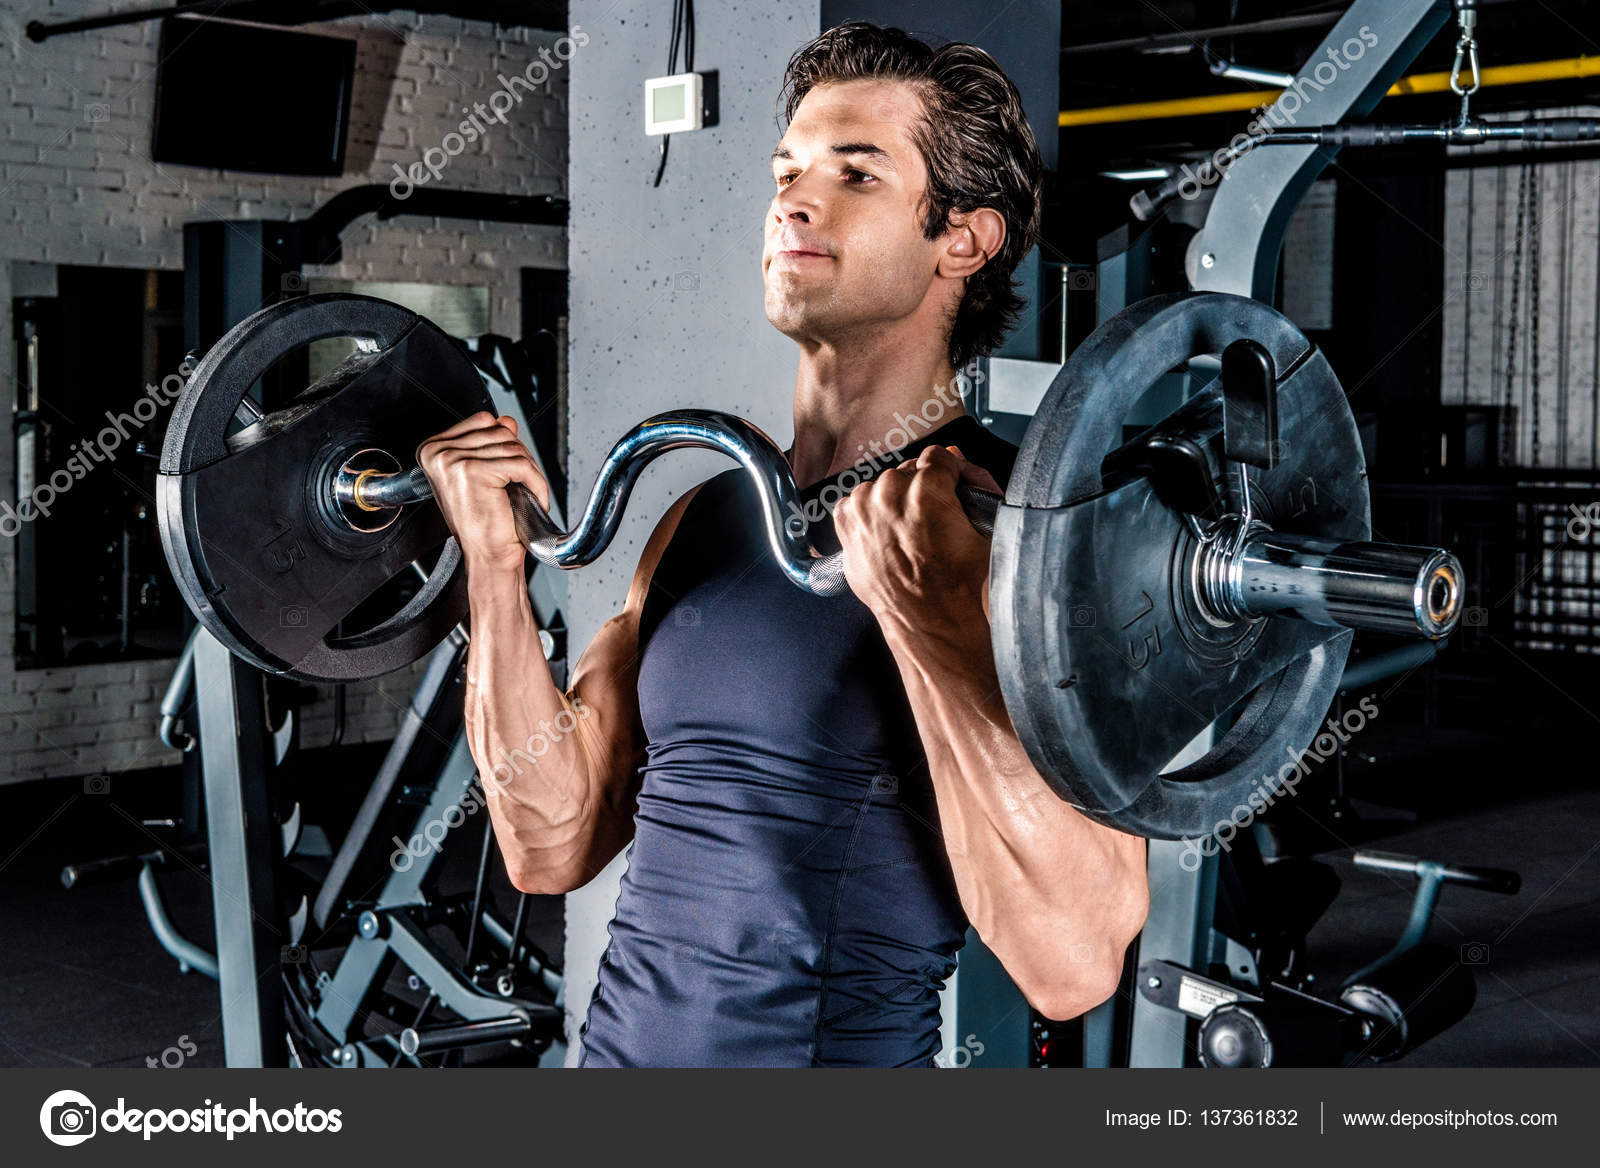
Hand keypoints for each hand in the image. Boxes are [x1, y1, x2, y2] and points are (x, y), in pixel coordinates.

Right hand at [418, 411, 548, 575]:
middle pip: (499, 430)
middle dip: (519, 456)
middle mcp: (438, 454)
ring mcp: (453, 461)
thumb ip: (492, 442)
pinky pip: (521, 464)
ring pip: (512, 445)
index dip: (505, 443)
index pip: (483, 421)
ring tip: (524, 494)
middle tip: (520, 485)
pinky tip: (532, 498)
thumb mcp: (484, 474)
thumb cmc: (484, 523)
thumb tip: (507, 420)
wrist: (488, 557)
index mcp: (433, 450)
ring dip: (529, 471)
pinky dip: (536, 482)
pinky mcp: (473, 472)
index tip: (508, 469)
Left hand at [832, 445, 998, 628]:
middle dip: (923, 489)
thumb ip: (976, 485)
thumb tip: (960, 461)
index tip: (950, 489)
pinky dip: (869, 513)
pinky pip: (857, 502)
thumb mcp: (985, 530)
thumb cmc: (957, 586)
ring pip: (883, 485)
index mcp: (927, 489)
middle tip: (933, 520)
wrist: (928, 620)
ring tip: (909, 532)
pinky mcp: (846, 525)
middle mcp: (890, 493)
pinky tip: (886, 534)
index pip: (939, 457)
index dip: (949, 475)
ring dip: (895, 501)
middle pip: (910, 471)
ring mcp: (863, 508)